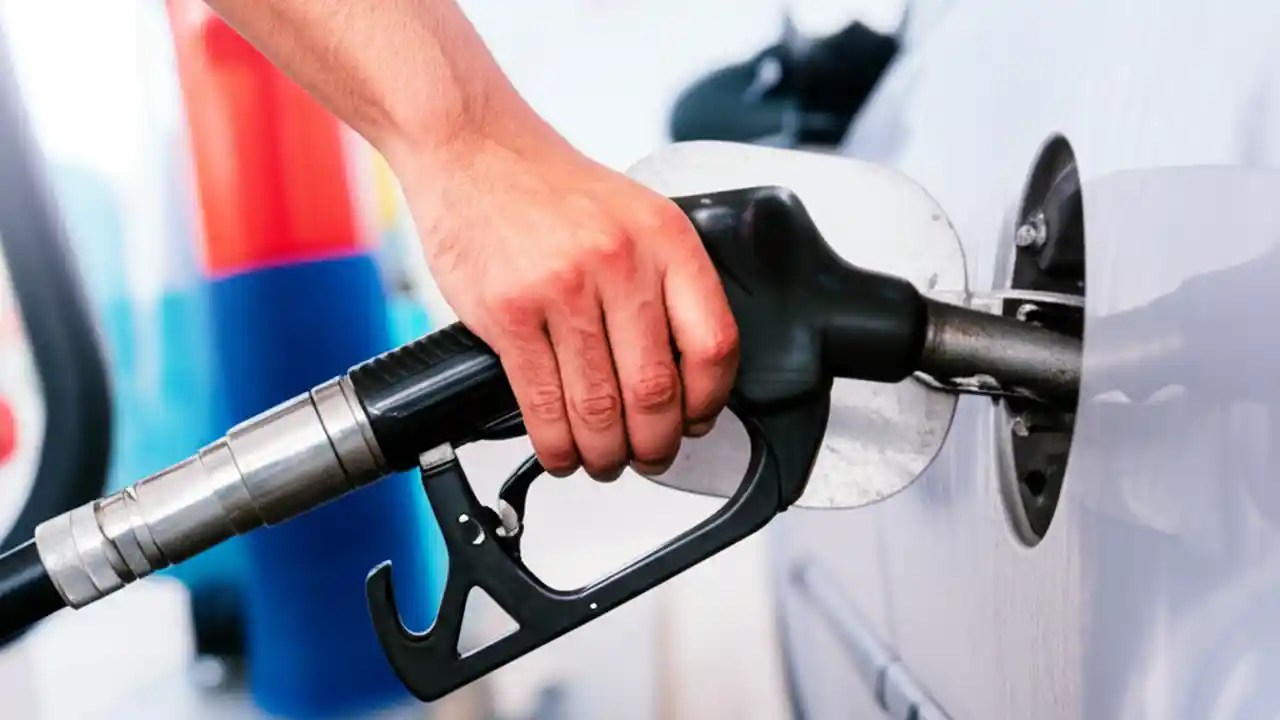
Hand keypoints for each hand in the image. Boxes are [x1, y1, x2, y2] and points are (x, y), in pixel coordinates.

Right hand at [396, 135, 739, 480]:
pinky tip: (560, 451)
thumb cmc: (550, 189)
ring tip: (604, 460)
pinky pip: (542, 404)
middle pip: (656, 390)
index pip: (714, 344)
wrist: (474, 149)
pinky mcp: (511, 313)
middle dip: (655, 444)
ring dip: (605, 455)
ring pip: (599, 408)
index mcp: (665, 239)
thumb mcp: (634, 215)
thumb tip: (683, 370)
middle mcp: (620, 262)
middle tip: (648, 454)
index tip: (697, 420)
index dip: (710, 402)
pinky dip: (556, 445)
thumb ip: (663, 282)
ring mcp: (563, 289)